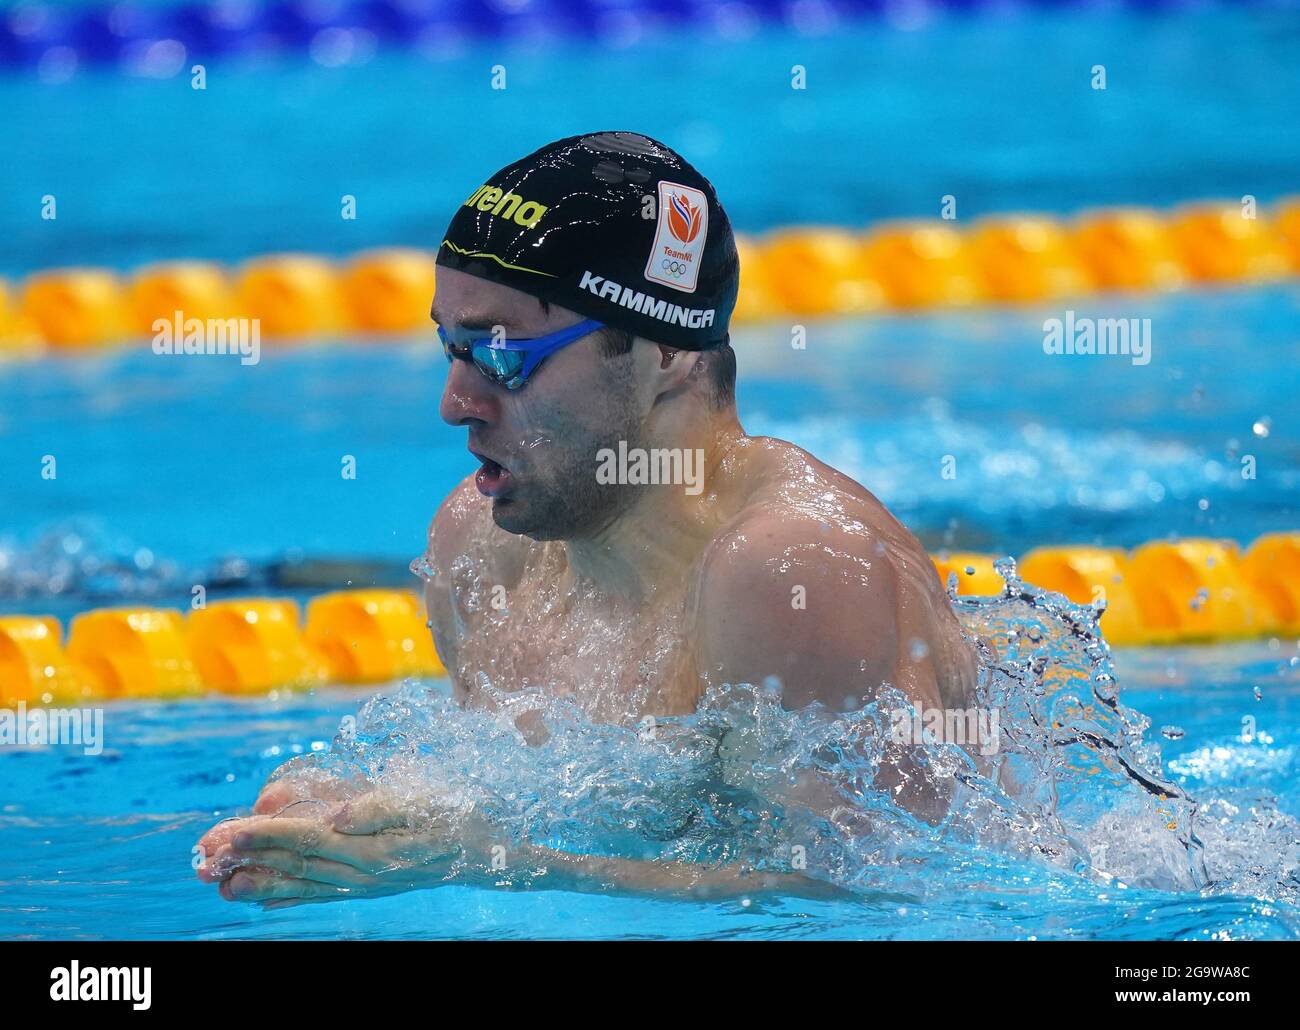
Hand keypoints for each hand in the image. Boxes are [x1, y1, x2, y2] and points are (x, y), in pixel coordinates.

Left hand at [195, 790, 495, 907]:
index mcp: (370, 849)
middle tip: (201, 856)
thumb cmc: (460, 818)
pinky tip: (264, 897)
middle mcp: (361, 872)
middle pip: (293, 863)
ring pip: (300, 882)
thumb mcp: (426, 803)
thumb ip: (379, 808)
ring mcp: (363, 882)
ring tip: (217, 883)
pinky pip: (320, 892)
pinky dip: (288, 894)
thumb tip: (335, 814)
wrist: (491, 854)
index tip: (224, 831)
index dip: (262, 834)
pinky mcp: (368, 884)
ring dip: (256, 880)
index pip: (304, 838)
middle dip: (245, 857)